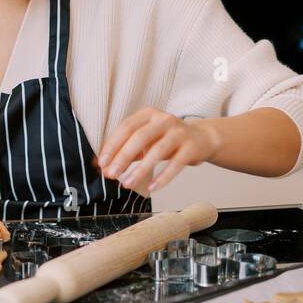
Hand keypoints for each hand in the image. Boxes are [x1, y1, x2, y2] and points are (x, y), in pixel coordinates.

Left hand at [96, 107, 222, 194]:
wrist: (201, 138)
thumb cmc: (167, 140)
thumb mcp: (146, 140)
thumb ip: (125, 150)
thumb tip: (101, 165)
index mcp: (148, 114)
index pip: (126, 128)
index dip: (112, 145)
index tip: (101, 163)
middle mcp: (164, 120)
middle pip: (140, 137)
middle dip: (123, 157)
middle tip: (111, 174)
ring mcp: (179, 133)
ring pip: (157, 151)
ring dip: (140, 170)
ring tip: (127, 184)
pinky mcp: (191, 148)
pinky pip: (176, 164)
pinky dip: (163, 177)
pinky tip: (152, 188)